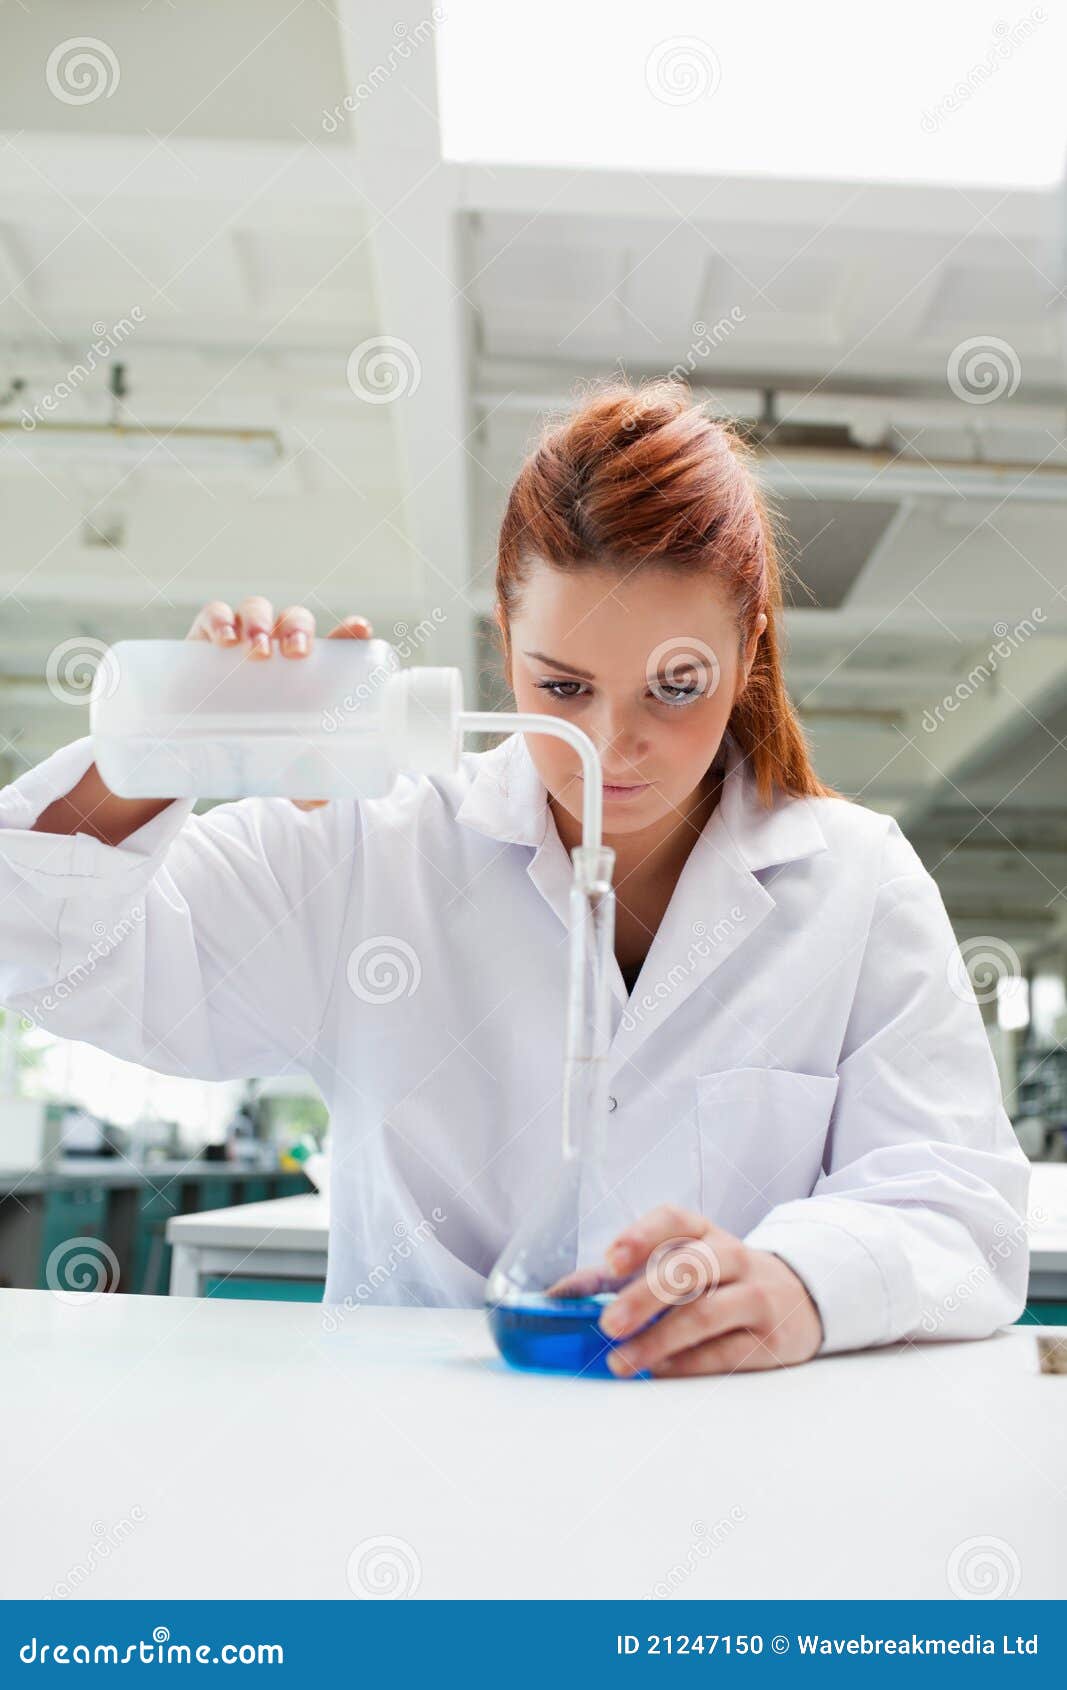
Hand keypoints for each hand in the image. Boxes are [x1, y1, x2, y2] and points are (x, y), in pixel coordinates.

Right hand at [187, 598, 374, 809]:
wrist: (194, 741)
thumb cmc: (252, 742)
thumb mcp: (280, 766)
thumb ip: (302, 784)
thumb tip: (318, 801)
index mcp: (306, 670)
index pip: (335, 643)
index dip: (350, 631)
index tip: (361, 629)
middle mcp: (276, 648)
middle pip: (296, 621)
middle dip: (299, 629)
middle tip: (297, 654)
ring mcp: (241, 639)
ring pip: (258, 611)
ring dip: (262, 622)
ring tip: (258, 651)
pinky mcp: (203, 639)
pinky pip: (213, 615)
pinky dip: (219, 620)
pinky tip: (223, 639)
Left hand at [595, 1203, 822, 1376]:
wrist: (800, 1300)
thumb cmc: (721, 1282)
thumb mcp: (683, 1265)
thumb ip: (624, 1277)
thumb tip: (561, 1294)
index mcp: (705, 1233)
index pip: (675, 1220)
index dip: (641, 1236)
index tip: (610, 1261)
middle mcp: (734, 1257)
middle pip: (690, 1267)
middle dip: (644, 1296)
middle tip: (607, 1325)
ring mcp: (757, 1296)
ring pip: (707, 1313)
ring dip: (659, 1339)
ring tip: (621, 1361)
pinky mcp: (771, 1338)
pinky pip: (727, 1352)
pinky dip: (689, 1364)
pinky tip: (659, 1371)